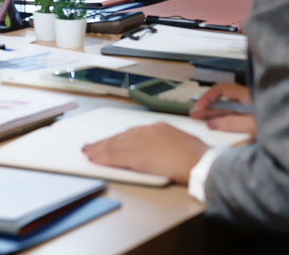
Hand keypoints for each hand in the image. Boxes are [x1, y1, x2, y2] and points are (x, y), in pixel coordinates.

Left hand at [82, 122, 209, 183]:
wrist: (199, 162)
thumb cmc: (196, 156)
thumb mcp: (179, 142)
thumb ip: (164, 144)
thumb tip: (157, 151)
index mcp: (158, 127)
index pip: (132, 133)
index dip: (119, 138)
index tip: (110, 142)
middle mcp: (147, 131)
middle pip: (121, 137)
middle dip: (105, 143)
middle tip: (91, 146)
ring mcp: (141, 142)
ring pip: (115, 145)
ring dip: (100, 150)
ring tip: (89, 153)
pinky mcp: (138, 156)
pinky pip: (116, 156)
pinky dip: (104, 158)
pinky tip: (95, 159)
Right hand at [191, 82, 255, 133]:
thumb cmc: (277, 126)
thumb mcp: (253, 125)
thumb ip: (232, 123)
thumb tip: (211, 123)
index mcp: (248, 96)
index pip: (222, 89)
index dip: (208, 96)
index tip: (198, 107)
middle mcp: (248, 101)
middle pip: (223, 100)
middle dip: (207, 107)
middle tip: (194, 114)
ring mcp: (251, 111)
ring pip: (228, 110)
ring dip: (213, 114)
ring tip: (198, 119)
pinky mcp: (254, 121)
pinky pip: (234, 118)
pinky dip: (223, 121)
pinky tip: (215, 126)